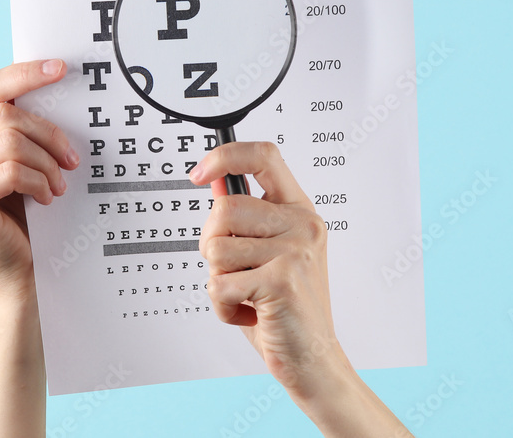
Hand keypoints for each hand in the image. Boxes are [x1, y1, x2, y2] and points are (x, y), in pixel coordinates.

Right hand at [0, 59, 78, 294]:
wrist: (17, 269)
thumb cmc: (20, 212)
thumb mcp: (17, 160)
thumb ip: (19, 127)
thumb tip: (53, 82)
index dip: (23, 74)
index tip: (59, 68)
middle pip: (3, 115)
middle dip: (48, 133)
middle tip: (72, 159)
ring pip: (9, 142)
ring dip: (46, 162)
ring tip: (59, 183)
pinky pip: (10, 172)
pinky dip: (38, 181)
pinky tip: (46, 197)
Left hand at [192, 141, 344, 405]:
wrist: (314, 358)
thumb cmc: (287, 308)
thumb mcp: (264, 253)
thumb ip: (243, 216)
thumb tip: (213, 179)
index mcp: (299, 210)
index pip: (263, 156)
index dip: (225, 155)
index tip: (199, 172)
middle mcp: (302, 225)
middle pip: (224, 207)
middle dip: (211, 243)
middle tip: (233, 270)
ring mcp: (295, 251)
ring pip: (215, 246)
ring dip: (218, 280)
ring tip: (246, 295)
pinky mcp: (282, 279)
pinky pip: (219, 283)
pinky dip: (223, 306)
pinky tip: (249, 313)